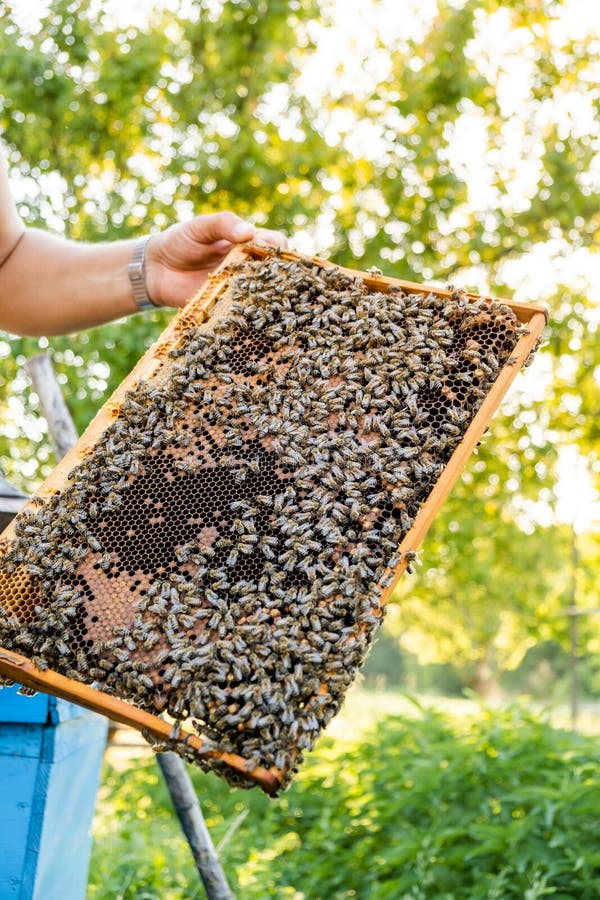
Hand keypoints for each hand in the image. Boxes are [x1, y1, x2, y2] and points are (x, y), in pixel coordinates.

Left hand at [144, 211, 286, 307]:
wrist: (155, 269)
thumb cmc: (179, 241)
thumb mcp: (200, 227)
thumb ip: (224, 225)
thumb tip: (250, 232)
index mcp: (246, 244)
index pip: (274, 244)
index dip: (279, 248)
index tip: (273, 252)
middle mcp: (247, 267)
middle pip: (274, 273)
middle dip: (280, 277)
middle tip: (276, 279)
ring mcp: (237, 289)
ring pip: (262, 295)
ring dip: (267, 298)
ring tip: (267, 299)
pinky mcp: (225, 308)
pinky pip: (242, 313)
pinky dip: (248, 315)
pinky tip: (251, 316)